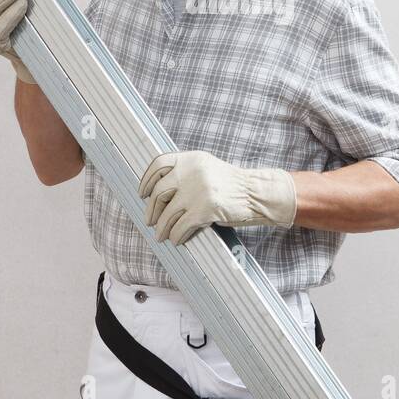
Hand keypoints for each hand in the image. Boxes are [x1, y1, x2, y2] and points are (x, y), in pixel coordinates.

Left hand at [137, 150, 296, 245]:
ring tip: (161, 235)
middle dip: (151, 210)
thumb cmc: (231, 185)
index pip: (158, 164)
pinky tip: (177, 239)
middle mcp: (192, 171)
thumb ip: (185, 173)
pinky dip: (176, 236)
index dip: (146, 180)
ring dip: (162, 228)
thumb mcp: (206, 168)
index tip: (142, 193)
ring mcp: (199, 191)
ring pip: (168, 213)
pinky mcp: (205, 210)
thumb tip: (157, 192)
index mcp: (191, 158)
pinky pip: (181, 227)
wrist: (256, 193)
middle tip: (149, 220)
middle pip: (159, 192)